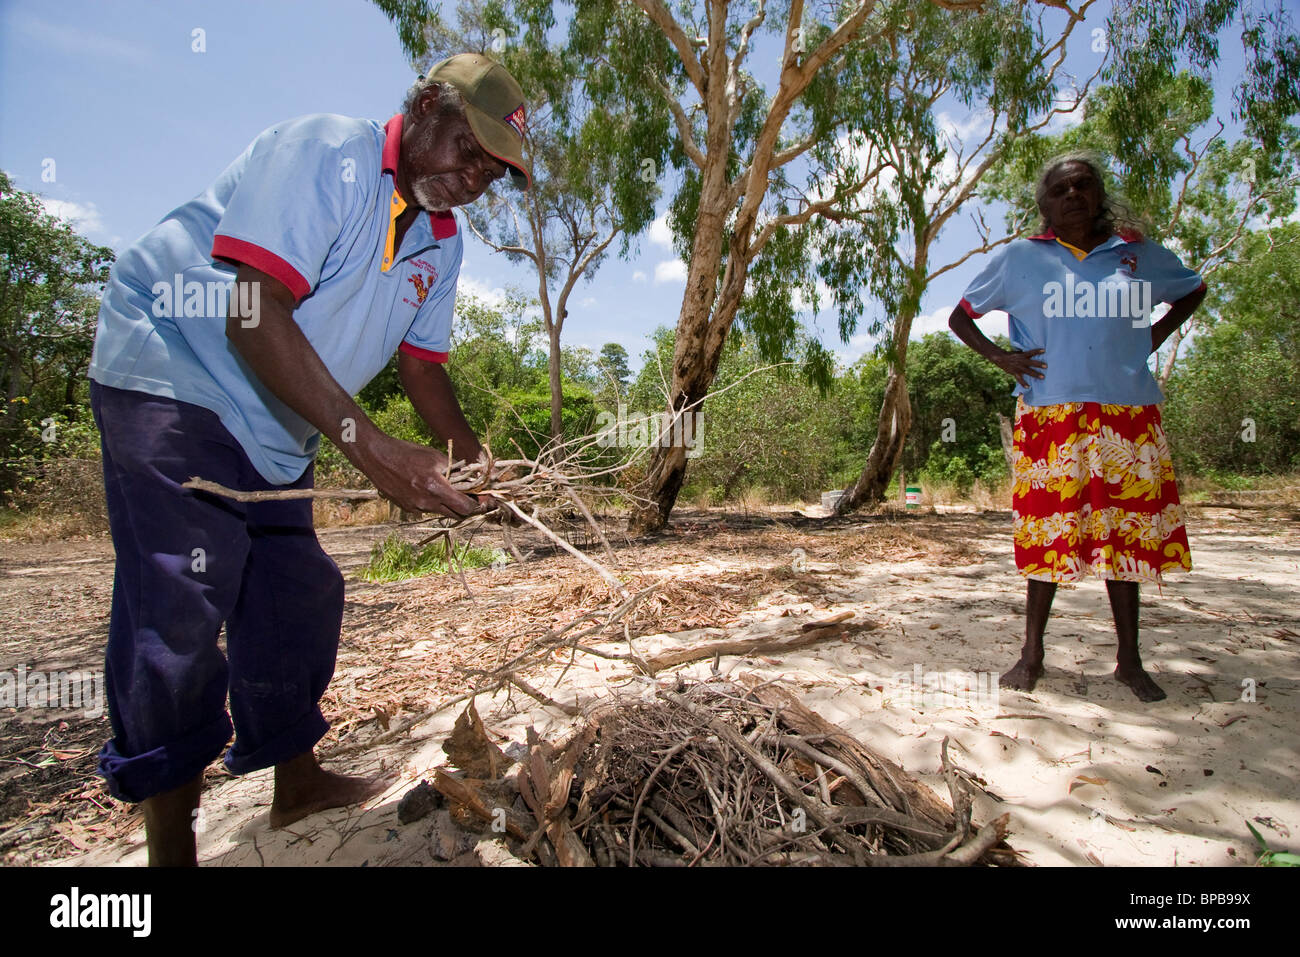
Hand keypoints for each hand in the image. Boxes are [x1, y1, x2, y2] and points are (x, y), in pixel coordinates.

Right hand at [355, 433, 489, 517]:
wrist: (377, 457)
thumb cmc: (407, 453)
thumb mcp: (435, 456)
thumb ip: (455, 469)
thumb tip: (473, 478)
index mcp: (436, 488)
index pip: (465, 507)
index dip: (475, 504)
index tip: (478, 498)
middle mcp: (426, 503)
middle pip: (456, 514)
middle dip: (464, 507)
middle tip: (467, 496)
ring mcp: (415, 508)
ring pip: (441, 513)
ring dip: (448, 505)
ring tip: (446, 490)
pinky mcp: (407, 509)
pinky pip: (426, 510)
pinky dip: (432, 503)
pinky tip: (427, 490)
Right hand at [993, 348, 1046, 388]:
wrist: (1001, 358)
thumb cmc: (1011, 355)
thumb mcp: (1018, 353)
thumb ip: (1024, 355)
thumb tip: (1031, 355)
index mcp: (1022, 355)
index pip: (1031, 352)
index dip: (1037, 351)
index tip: (1044, 350)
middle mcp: (1021, 361)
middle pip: (1032, 363)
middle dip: (1039, 365)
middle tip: (1046, 366)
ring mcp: (1019, 368)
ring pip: (1029, 372)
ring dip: (1036, 374)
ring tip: (1043, 377)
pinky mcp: (1015, 373)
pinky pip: (1020, 379)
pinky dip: (1023, 383)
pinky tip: (1028, 387)